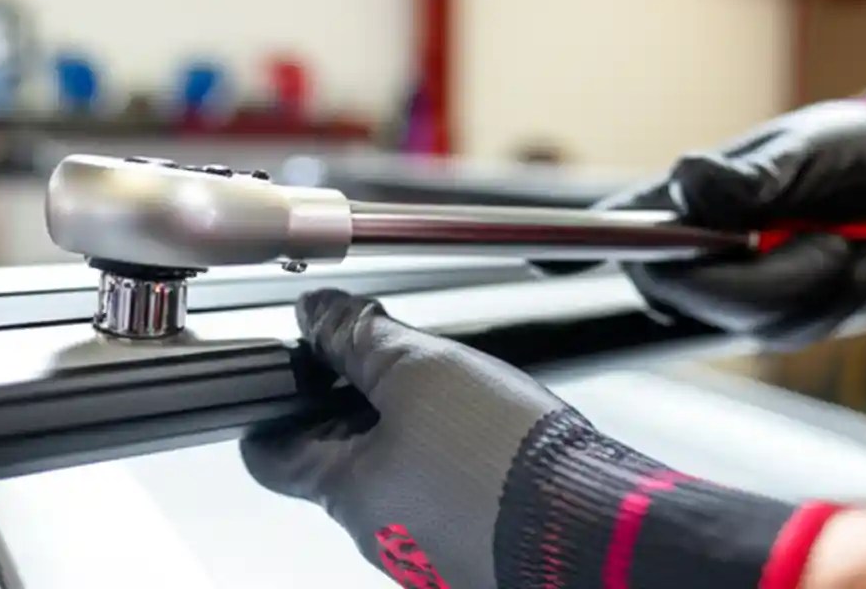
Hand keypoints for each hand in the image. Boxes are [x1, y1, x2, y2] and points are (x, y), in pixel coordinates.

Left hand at [241, 289, 818, 588]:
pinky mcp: (469, 553)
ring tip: (454, 395)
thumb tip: (315, 312)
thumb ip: (358, 338)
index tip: (290, 371)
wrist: (597, 526)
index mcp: (346, 491)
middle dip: (357, 406)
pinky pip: (443, 500)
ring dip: (411, 433)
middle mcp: (376, 531)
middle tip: (392, 364)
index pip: (267, 453)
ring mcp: (423, 550)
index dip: (271, 405)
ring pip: (395, 477)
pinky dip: (453, 464)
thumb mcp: (421, 370)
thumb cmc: (506, 460)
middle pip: (337, 459)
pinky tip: (489, 436)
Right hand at [585, 98, 865, 348]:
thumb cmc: (832, 151)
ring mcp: (718, 297)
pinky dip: (847, 296)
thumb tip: (687, 179)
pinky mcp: (761, 321)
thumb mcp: (796, 150)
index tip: (571, 263)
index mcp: (664, 209)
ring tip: (857, 239)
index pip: (617, 239)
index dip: (593, 257)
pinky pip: (800, 332)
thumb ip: (744, 177)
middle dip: (790, 277)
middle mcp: (677, 260)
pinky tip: (863, 258)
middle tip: (833, 237)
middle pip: (713, 301)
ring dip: (832, 285)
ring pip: (766, 325)